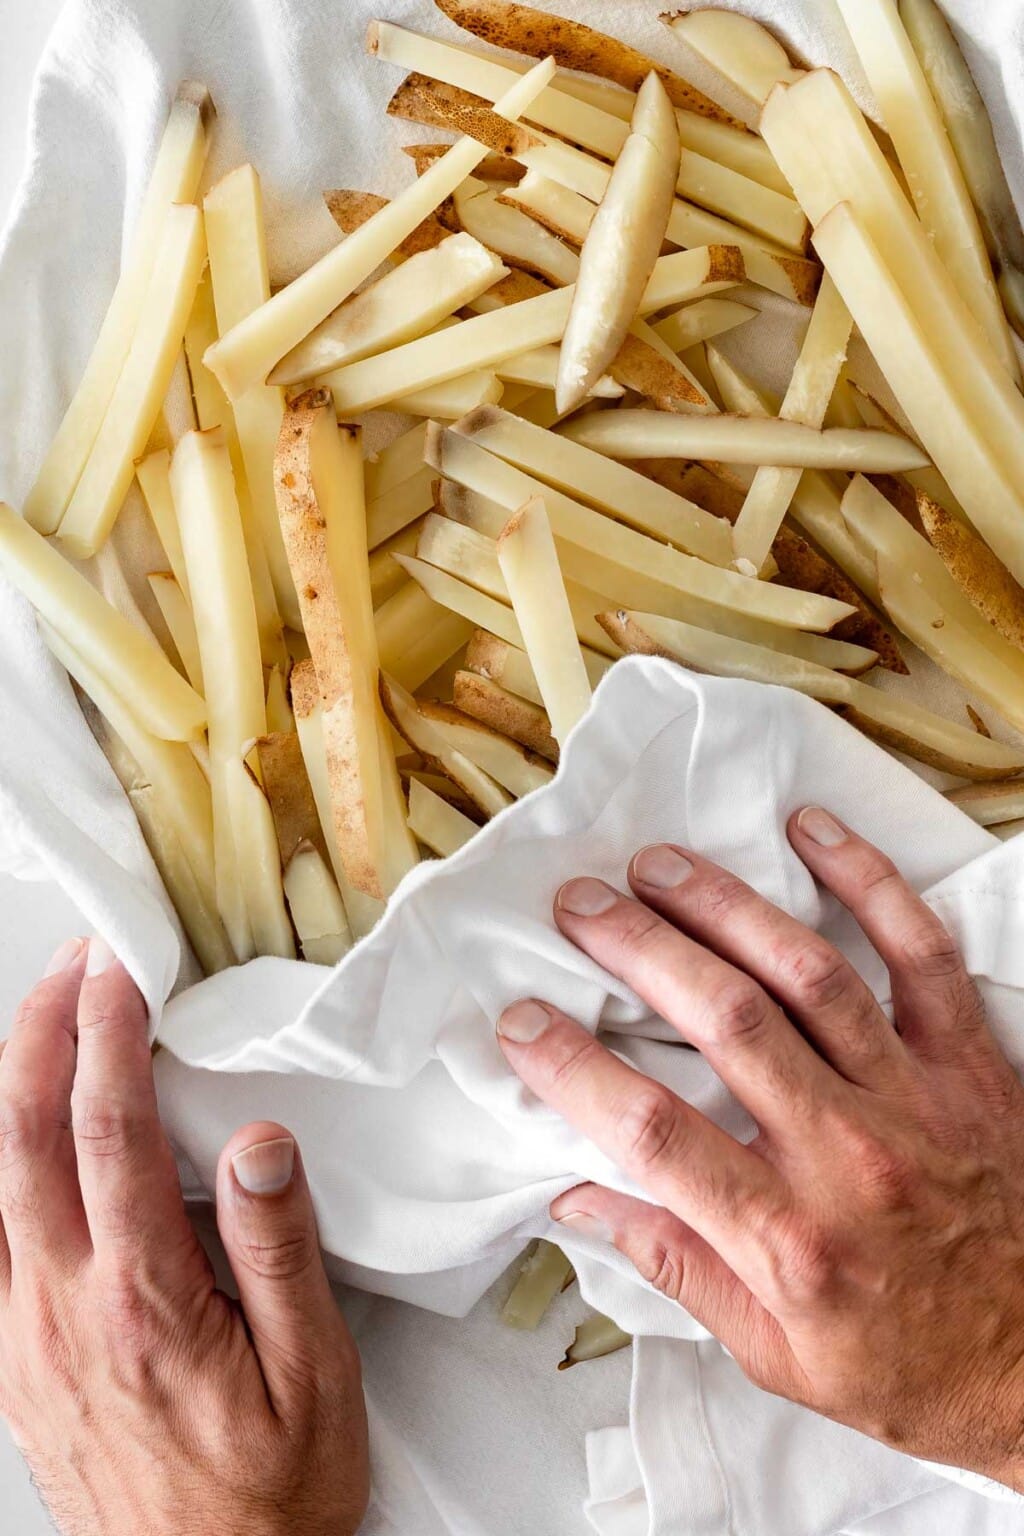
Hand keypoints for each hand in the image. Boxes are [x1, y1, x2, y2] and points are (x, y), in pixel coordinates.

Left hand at [0, 938, 367, 1535]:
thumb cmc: (273, 1493)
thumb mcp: (313, 1371)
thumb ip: (276, 1248)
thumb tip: (259, 1141)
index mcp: (142, 1302)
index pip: (108, 1133)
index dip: (107, 1035)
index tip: (117, 971)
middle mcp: (62, 1313)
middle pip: (21, 1140)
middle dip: (39, 1034)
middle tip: (67, 968)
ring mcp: (25, 1339)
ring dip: (9, 1091)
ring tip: (39, 1026)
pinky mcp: (16, 1363)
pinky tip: (12, 1140)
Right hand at [498, 809, 1023, 1488]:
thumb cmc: (910, 1367)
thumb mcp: (776, 1355)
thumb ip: (676, 1266)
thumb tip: (577, 1198)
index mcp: (787, 1239)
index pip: (654, 1132)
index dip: (574, 1068)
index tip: (521, 1021)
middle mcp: (848, 1154)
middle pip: (726, 1021)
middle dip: (640, 950)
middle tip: (580, 905)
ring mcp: (914, 1097)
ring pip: (809, 972)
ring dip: (725, 906)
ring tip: (659, 866)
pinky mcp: (969, 1063)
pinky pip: (920, 953)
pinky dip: (871, 882)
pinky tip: (812, 832)